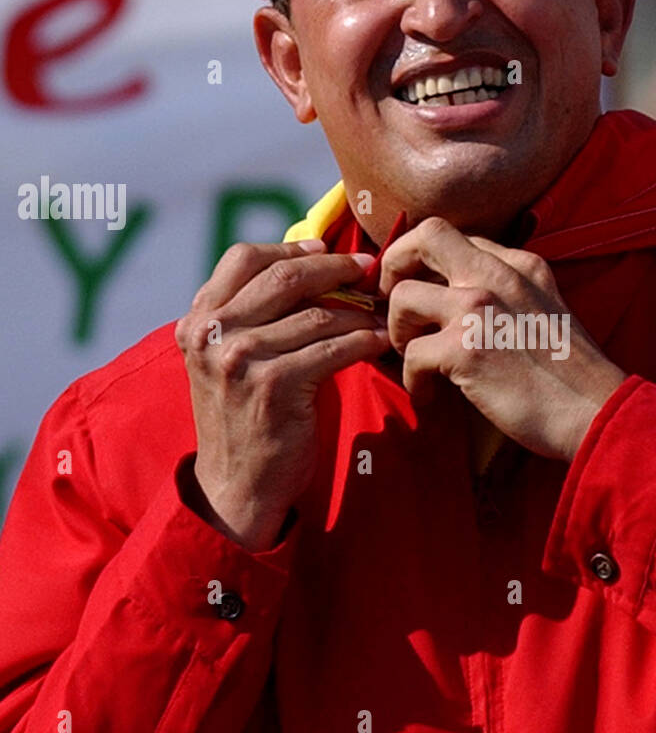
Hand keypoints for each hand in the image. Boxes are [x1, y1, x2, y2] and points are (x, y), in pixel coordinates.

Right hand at [175, 239, 390, 549]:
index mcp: (197, 320)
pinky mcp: (273, 386)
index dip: (291, 247)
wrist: (235, 486)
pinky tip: (380, 341)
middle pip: (284, 277)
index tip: (327, 250)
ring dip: (357, 310)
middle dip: (333, 268)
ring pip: (316, 314)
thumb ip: (248, 316)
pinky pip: (334, 347)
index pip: (244, 259)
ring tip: (380, 312)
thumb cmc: (242, 419)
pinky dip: (364, 340)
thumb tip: (306, 266)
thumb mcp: (226, 360)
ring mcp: (240, 359)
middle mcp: (212, 334)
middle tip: (367, 268)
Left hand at [379, 217, 626, 461]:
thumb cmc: (572, 374)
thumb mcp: (546, 309)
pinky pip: (411, 355)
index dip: (426, 260)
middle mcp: (498, 275)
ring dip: (398, 330)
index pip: (456, 237)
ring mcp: (479, 309)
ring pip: (403, 296)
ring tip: (412, 357)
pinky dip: (413, 381)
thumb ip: (509, 293)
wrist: (595, 410)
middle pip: (423, 236)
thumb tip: (461, 300)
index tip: (419, 286)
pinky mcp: (466, 350)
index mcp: (520, 264)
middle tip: (392, 302)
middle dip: (394, 265)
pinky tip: (429, 396)